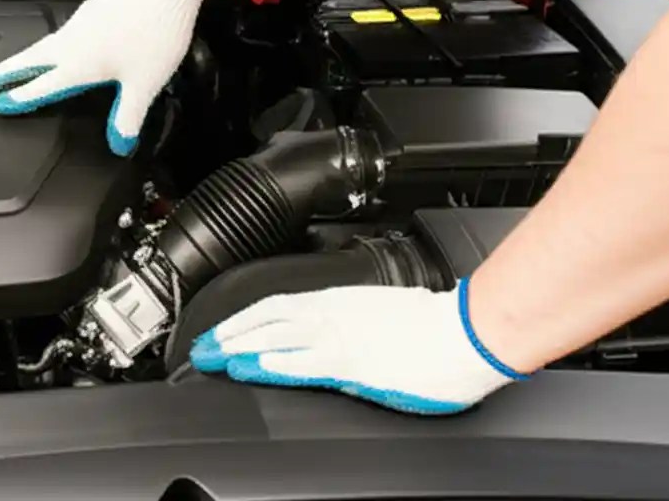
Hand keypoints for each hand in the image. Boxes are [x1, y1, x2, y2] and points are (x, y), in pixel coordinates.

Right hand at [0, 0, 229, 155]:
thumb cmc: (156, 27)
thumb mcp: (145, 84)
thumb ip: (128, 116)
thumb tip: (120, 142)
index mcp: (79, 62)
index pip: (39, 86)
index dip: (17, 99)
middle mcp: (73, 39)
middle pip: (29, 58)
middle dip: (4, 72)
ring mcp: (83, 19)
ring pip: (46, 42)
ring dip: (27, 55)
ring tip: (19, 65)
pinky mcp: (96, 5)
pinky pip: (66, 28)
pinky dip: (54, 40)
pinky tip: (66, 41)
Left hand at [190, 280, 527, 413]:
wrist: (468, 331)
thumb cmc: (435, 326)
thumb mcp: (381, 315)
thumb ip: (349, 326)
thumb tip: (330, 341)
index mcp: (338, 303)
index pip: (276, 307)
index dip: (244, 319)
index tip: (220, 332)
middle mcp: (332, 315)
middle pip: (265, 319)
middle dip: (228, 334)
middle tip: (200, 349)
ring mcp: (339, 337)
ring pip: (275, 336)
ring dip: (239, 347)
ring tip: (212, 357)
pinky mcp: (352, 362)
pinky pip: (303, 362)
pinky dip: (274, 363)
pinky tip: (252, 366)